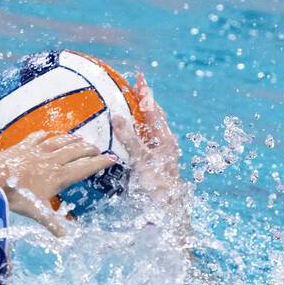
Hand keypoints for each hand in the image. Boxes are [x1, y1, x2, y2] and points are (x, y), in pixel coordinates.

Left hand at [0, 132, 115, 236]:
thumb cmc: (17, 195)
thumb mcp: (38, 212)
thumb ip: (54, 223)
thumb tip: (66, 239)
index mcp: (58, 177)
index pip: (84, 167)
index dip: (99, 162)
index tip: (112, 158)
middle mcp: (51, 161)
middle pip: (75, 151)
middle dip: (89, 149)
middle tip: (98, 148)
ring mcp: (37, 151)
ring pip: (60, 142)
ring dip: (72, 139)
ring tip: (81, 138)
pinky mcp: (23, 147)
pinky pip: (37, 138)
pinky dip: (44, 135)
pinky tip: (47, 133)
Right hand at [113, 72, 183, 202]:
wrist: (167, 207)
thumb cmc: (157, 184)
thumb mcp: (141, 159)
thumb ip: (130, 138)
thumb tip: (116, 116)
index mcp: (164, 139)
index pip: (153, 110)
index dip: (145, 93)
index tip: (139, 77)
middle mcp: (164, 143)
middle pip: (154, 116)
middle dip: (145, 100)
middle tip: (135, 86)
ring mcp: (161, 152)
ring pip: (151, 127)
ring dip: (142, 114)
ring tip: (133, 103)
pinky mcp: (155, 161)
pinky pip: (146, 139)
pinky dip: (138, 130)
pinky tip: (131, 132)